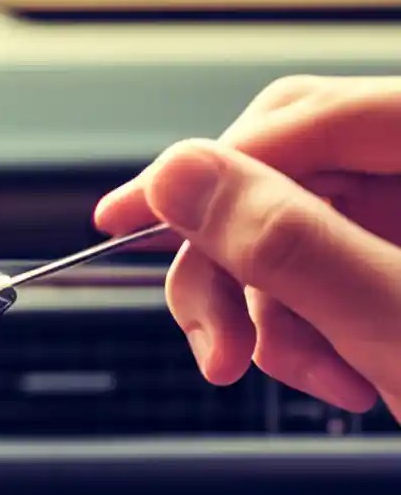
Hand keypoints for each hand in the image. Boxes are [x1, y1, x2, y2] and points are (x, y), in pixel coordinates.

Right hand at [95, 75, 400, 415]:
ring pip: (287, 230)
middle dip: (236, 267)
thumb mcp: (391, 316)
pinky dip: (306, 330)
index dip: (200, 168)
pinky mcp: (394, 259)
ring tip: (314, 376)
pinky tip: (343, 375)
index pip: (294, 118)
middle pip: (281, 173)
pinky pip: (316, 271)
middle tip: (215, 341)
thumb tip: (177, 176)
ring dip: (273, 316)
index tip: (121, 216)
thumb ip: (287, 240)